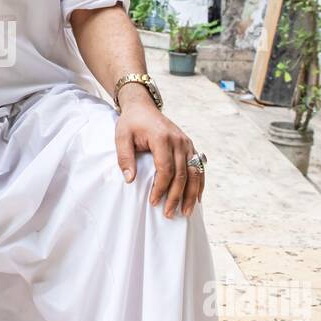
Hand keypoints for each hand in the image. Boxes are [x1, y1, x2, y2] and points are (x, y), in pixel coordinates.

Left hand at [115, 96, 204, 217]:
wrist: (143, 107)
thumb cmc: (131, 123)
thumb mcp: (121, 137)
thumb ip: (125, 157)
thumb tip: (130, 180)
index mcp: (162, 138)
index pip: (165, 169)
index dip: (160, 188)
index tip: (153, 202)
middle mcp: (179, 141)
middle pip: (182, 174)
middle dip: (176, 196)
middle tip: (168, 214)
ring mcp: (187, 143)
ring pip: (194, 172)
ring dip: (191, 194)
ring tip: (186, 212)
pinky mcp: (189, 146)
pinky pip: (199, 167)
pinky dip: (199, 184)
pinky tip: (197, 198)